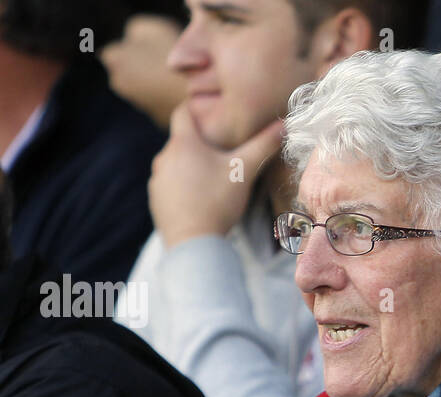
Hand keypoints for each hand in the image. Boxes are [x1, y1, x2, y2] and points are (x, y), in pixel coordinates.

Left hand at [149, 104, 283, 246]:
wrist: (193, 243)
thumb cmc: (218, 202)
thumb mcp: (244, 171)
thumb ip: (263, 145)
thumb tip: (285, 124)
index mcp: (183, 144)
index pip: (182, 112)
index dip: (196, 109)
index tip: (210, 114)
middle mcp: (164, 157)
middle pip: (182, 142)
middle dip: (200, 145)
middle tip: (222, 155)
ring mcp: (157, 180)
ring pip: (176, 165)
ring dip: (191, 168)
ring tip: (212, 182)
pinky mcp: (156, 201)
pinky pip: (170, 186)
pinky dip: (183, 189)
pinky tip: (200, 201)